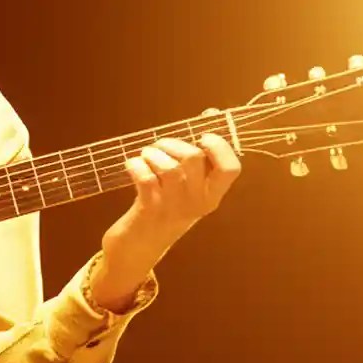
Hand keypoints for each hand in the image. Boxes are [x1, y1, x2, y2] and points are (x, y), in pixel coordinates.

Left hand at [89, 123, 240, 312]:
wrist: (137, 249)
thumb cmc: (163, 211)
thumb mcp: (187, 189)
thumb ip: (199, 156)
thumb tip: (211, 114)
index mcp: (212, 197)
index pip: (231, 169)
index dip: (218, 146)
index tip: (201, 137)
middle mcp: (196, 203)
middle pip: (194, 158)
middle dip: (172, 143)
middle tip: (159, 147)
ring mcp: (172, 208)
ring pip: (168, 166)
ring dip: (152, 153)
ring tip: (145, 156)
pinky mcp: (148, 211)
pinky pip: (145, 178)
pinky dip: (136, 165)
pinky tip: (132, 165)